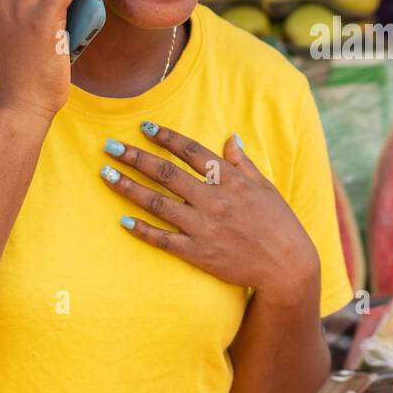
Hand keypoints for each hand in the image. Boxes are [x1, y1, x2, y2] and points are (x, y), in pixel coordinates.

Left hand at [101, 124, 320, 301]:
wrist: (287, 265)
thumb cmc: (278, 222)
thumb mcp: (265, 186)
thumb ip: (243, 162)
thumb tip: (231, 137)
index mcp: (230, 179)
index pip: (191, 151)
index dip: (167, 137)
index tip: (145, 127)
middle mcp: (213, 199)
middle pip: (166, 172)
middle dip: (135, 157)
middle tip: (110, 145)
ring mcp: (204, 226)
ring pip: (157, 202)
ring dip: (128, 187)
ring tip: (105, 174)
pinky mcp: (198, 252)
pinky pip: (163, 239)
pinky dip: (142, 230)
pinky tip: (122, 220)